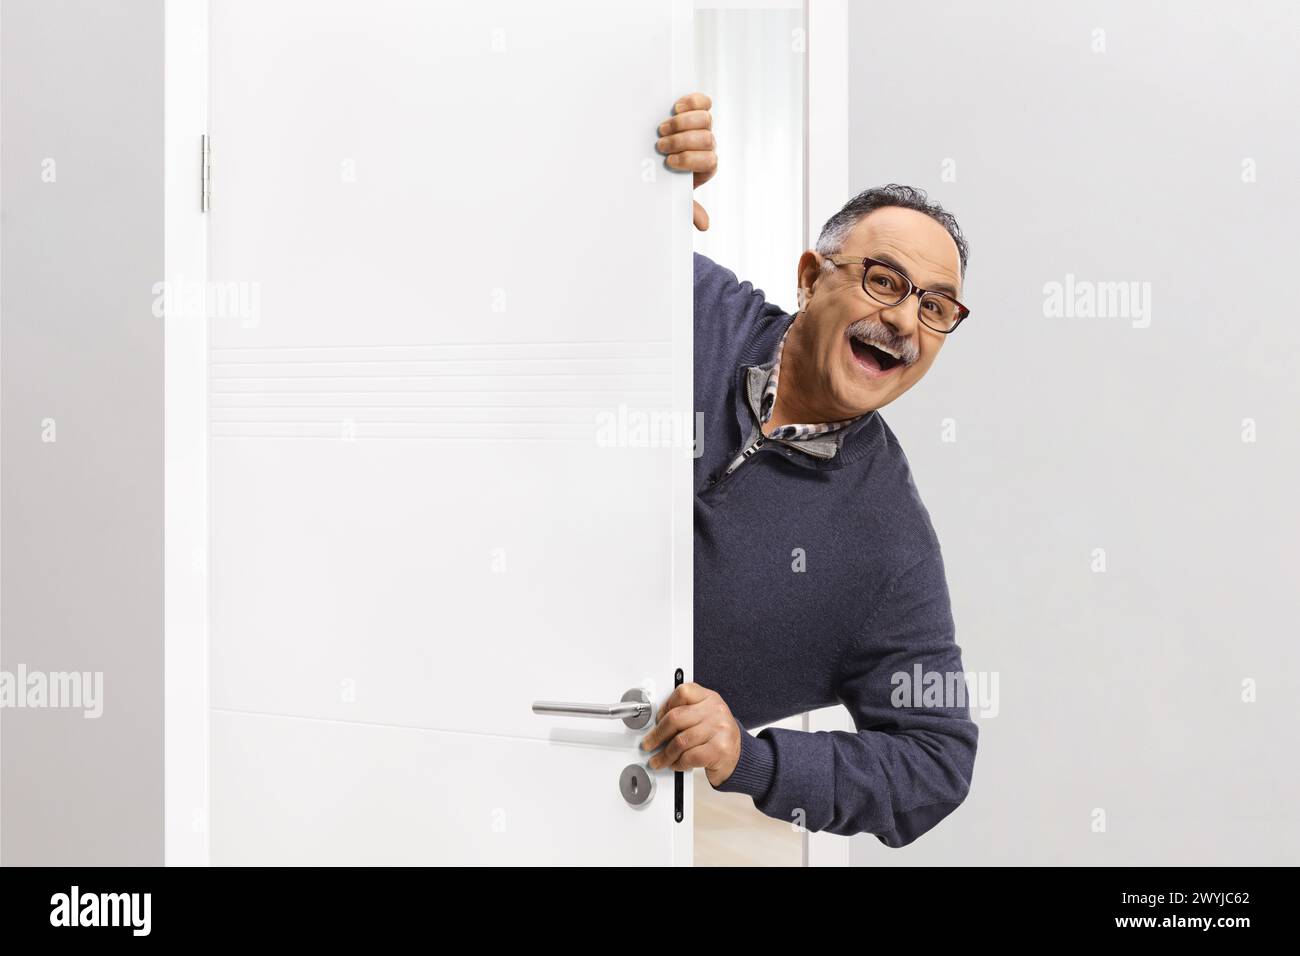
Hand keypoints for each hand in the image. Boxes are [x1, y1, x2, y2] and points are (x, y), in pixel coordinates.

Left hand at [640, 681, 740, 786]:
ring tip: (659, 759)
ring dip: (665, 754)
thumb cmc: (717, 735)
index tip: (657, 719)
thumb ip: (686, 713)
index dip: (665, 706)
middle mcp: (716, 710)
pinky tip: (676, 764)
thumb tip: (656, 724)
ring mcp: (719, 729)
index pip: (683, 692)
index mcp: (709, 698)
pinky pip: (689, 757)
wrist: (740, 755)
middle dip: (657, 735)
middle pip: (676, 718)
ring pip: (680, 741)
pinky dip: (678, 763)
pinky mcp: (719, 750)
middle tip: (649, 743)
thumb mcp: (705, 715)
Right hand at [656, 92, 716, 230]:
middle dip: (682, 142)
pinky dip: (692, 102)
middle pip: (707, 139)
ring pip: (706, 120)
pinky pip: (704, 102)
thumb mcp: (676, 194)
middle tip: (661, 145)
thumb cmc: (666, 177)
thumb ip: (689, 208)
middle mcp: (709, 146)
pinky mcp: (698, 110)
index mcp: (707, 166)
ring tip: (663, 128)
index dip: (690, 161)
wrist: (657, 157)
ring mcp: (704, 127)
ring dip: (683, 123)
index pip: (709, 162)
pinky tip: (676, 107)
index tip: (669, 163)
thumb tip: (704, 225)